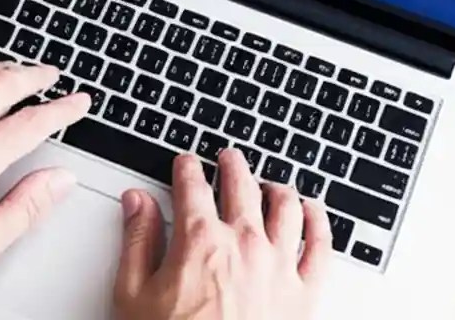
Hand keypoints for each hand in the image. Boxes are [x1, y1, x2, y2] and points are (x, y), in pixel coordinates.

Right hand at [114, 149, 331, 319]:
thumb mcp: (133, 296)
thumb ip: (137, 241)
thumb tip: (137, 204)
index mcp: (200, 240)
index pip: (192, 186)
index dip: (186, 168)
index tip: (186, 163)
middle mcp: (244, 244)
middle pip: (242, 185)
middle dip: (232, 165)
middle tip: (227, 158)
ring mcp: (280, 266)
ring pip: (286, 206)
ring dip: (275, 186)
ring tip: (269, 182)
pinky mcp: (305, 292)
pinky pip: (322, 244)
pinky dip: (319, 220)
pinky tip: (313, 211)